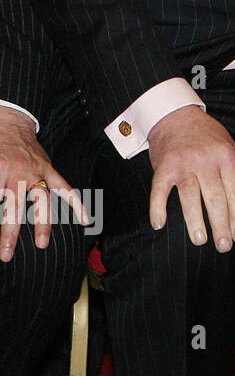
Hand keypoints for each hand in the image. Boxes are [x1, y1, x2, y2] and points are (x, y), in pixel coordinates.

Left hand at [0, 109, 86, 261]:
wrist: (9, 122)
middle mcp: (18, 172)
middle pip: (15, 206)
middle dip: (10, 231)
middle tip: (6, 253)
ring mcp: (36, 172)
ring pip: (42, 200)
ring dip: (43, 223)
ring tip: (43, 244)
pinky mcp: (49, 170)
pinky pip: (65, 188)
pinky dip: (76, 203)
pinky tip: (85, 220)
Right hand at [147, 104, 234, 251]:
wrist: (176, 115)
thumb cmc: (207, 137)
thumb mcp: (232, 152)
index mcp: (227, 157)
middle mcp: (206, 161)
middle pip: (216, 197)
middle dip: (221, 225)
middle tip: (224, 246)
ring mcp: (183, 163)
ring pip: (190, 197)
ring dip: (195, 221)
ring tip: (200, 241)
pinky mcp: (163, 166)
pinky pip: (158, 190)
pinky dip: (157, 208)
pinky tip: (159, 224)